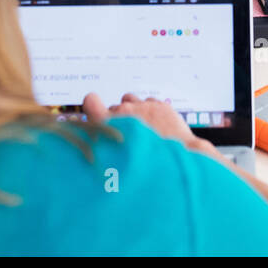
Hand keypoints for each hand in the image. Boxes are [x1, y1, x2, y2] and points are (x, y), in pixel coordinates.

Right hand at [82, 92, 220, 158]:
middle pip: (115, 108)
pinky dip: (151, 111)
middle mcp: (125, 111)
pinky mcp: (161, 106)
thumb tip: (95, 148)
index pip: (91, 102)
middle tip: (127, 136)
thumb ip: (105, 148)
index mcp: (109, 123)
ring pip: (131, 100)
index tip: (95, 111)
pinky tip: (155, 127)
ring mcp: (144, 106)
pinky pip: (150, 102)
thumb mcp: (116, 162)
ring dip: (134, 111)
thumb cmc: (145, 167)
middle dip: (119, 119)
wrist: (177, 164)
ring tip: (141, 128)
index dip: (92, 106)